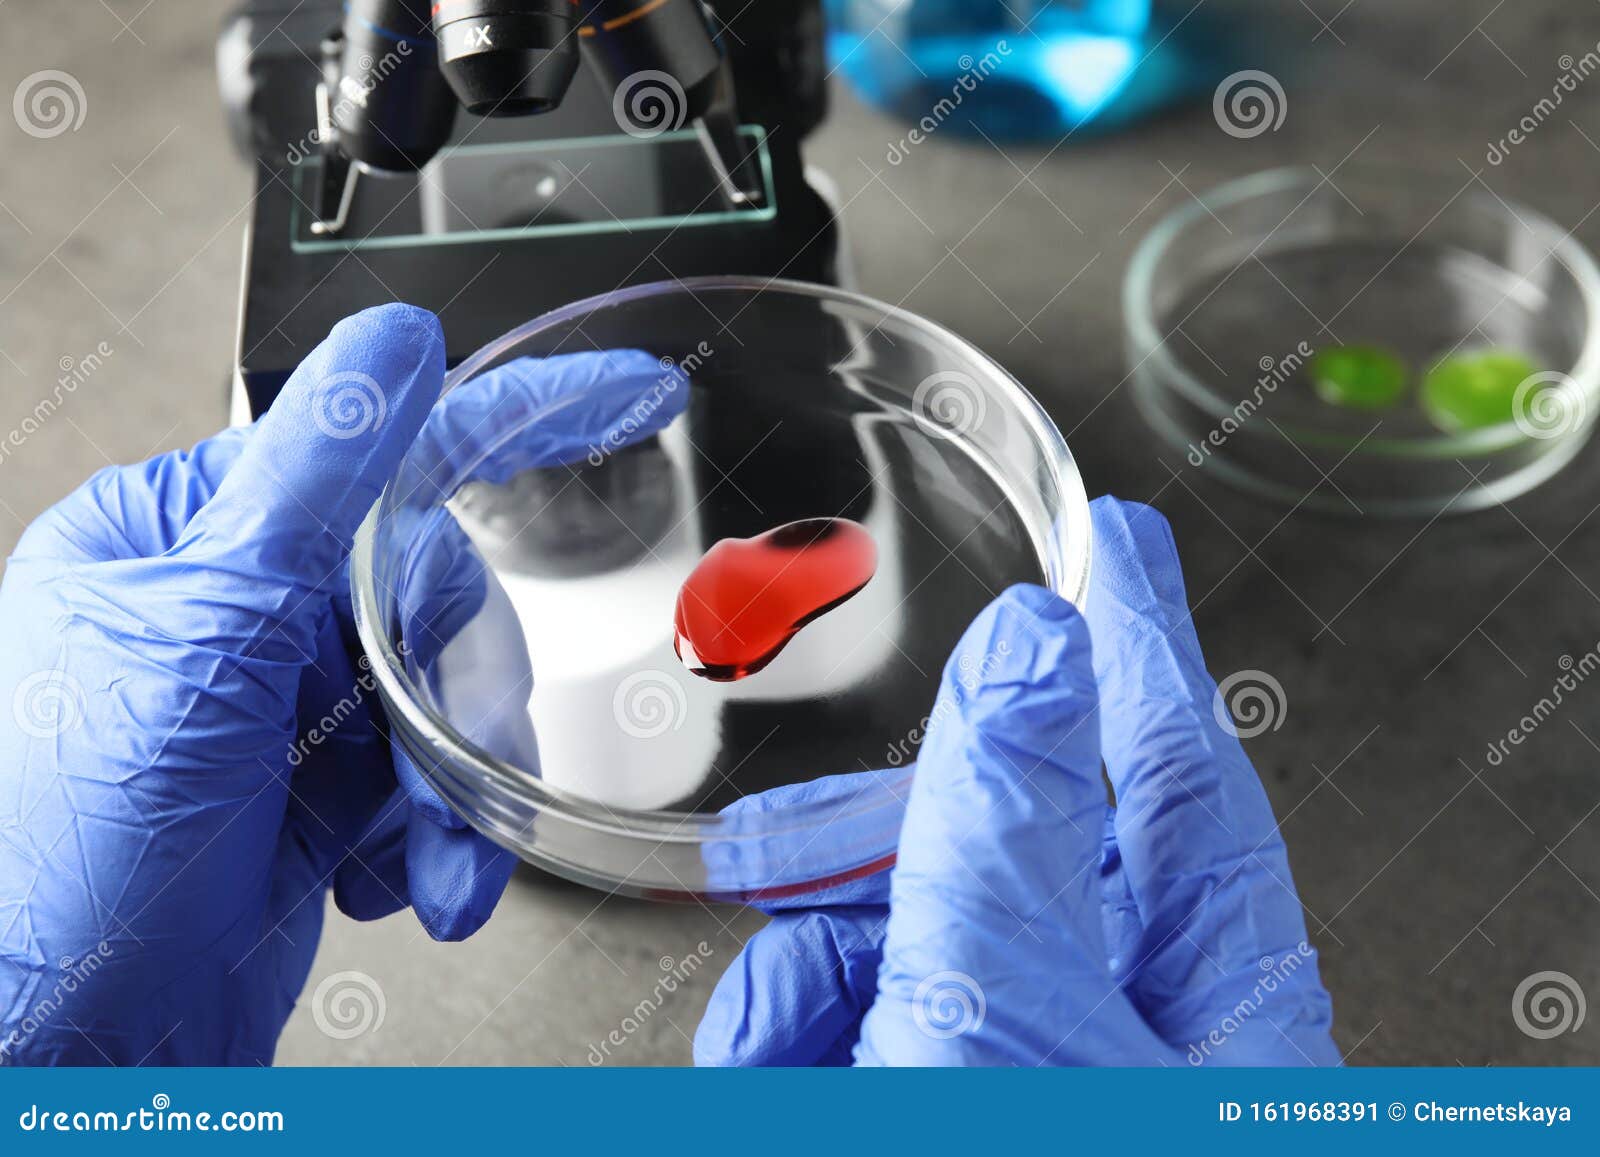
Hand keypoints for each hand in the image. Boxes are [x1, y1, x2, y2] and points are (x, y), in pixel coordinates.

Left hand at [0, 305, 683, 1064]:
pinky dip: (434, 842)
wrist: (62, 1050)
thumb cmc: (61, 848)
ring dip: (451, 792)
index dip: (518, 418)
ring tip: (426, 867)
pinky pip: (429, 783)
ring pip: (444, 699)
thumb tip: (392, 348)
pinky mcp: (318, 796)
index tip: (630, 394)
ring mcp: (281, 708)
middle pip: (431, 595)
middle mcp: (240, 612)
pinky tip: (391, 887)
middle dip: (454, 697)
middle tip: (446, 766)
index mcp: (192, 539)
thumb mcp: (201, 638)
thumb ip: (314, 481)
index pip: (376, 446)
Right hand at [694, 498, 1338, 1065]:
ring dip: (812, 966)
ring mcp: (1055, 1078)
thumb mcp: (1005, 1003)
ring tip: (761, 1017)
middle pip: (1018, 856)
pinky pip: (880, 1035)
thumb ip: (1010, 826)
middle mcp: (1152, 1038)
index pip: (1185, 764)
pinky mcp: (972, 1107)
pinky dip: (806, 1032)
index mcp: (1224, 999)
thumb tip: (1030, 653)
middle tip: (794, 818)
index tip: (1119, 539)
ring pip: (925, 954)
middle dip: (874, 842)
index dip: (1139, 635)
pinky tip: (764, 1057)